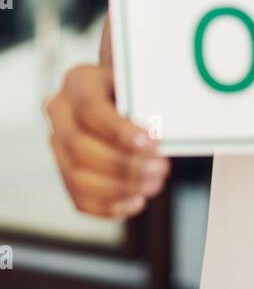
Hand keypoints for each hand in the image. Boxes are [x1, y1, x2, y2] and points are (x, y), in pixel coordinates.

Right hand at [43, 65, 170, 219]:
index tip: (153, 142)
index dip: (120, 131)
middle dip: (124, 165)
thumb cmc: (135, 89)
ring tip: (153, 184)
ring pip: (76, 178)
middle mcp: (59, 113)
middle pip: (80, 148)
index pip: (90, 110)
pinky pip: (79, 199)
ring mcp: (58, 145)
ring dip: (119, 188)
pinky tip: (136, 201)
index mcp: (77, 82)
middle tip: (160, 168)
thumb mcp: (139, 82)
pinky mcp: (64, 172)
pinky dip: (109, 206)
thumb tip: (159, 129)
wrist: (121, 96)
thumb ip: (144, 101)